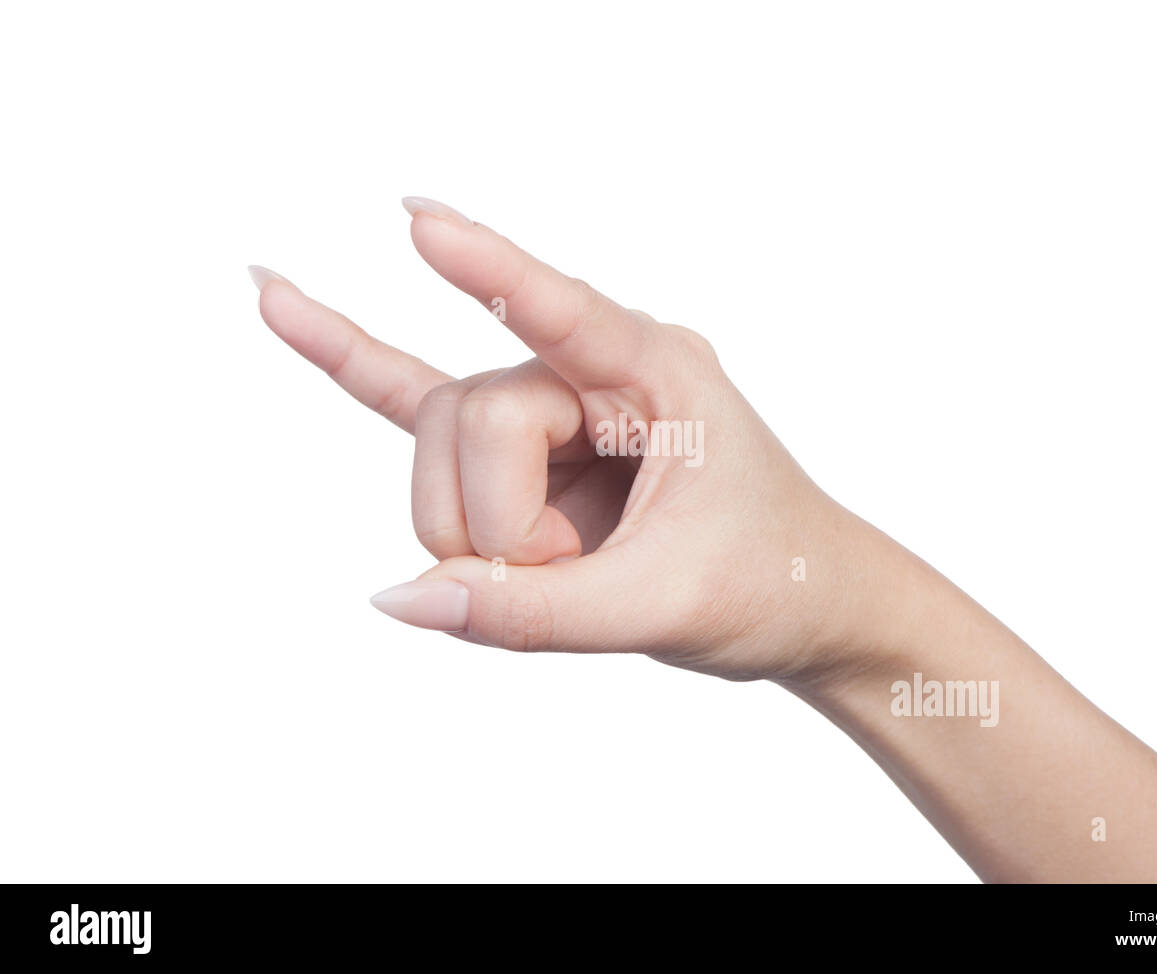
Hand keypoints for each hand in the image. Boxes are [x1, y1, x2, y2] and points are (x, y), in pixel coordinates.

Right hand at [254, 197, 903, 685]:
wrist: (803, 603)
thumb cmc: (764, 583)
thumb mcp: (659, 607)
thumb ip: (530, 614)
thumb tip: (398, 599)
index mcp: (660, 372)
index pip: (563, 312)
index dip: (489, 271)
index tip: (417, 219)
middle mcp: (597, 369)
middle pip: (471, 416)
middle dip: (493, 524)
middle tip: (564, 573)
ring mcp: (554, 402)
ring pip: (438, 443)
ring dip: (470, 533)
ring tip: (554, 565)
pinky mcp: (523, 448)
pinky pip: (417, 405)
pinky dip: (351, 364)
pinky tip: (278, 303)